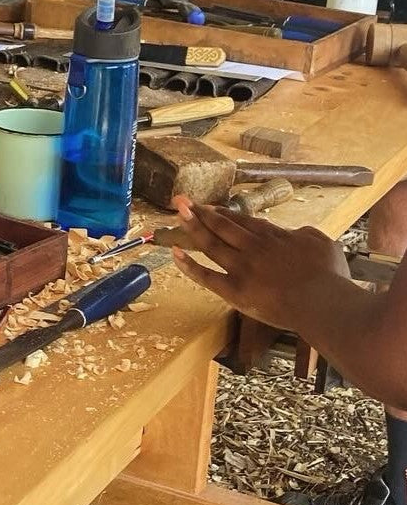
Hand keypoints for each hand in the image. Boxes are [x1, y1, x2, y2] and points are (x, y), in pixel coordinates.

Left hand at [170, 196, 350, 331]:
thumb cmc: (331, 277)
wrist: (326, 304)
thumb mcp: (323, 243)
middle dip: (201, 211)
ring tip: (178, 212)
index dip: (225, 213)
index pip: (244, 221)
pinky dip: (189, 265)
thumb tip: (296, 233)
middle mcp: (253, 247)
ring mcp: (242, 268)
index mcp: (274, 236)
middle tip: (182, 200)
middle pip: (223, 226)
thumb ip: (305, 234)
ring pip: (211, 243)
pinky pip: (207, 276)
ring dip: (193, 226)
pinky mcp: (236, 290)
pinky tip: (174, 253)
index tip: (211, 208)